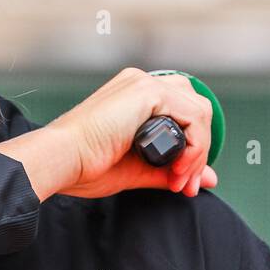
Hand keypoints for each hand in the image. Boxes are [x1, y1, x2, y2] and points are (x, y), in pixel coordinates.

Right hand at [0, 68, 217, 201]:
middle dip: (199, 151)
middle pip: (196, 108)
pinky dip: (194, 147)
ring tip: (178, 180)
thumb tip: (207, 178)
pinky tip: (177, 169)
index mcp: (135, 98)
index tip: (181, 181)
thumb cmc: (85, 166)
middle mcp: (141, 84)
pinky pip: (192, 116)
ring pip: (198, 112)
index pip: (183, 112)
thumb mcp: (139, 169)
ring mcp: (144, 84)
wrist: (62, 161)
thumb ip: (172, 169)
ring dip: (197, 152)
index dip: (191, 148)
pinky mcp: (147, 92)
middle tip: (185, 185)